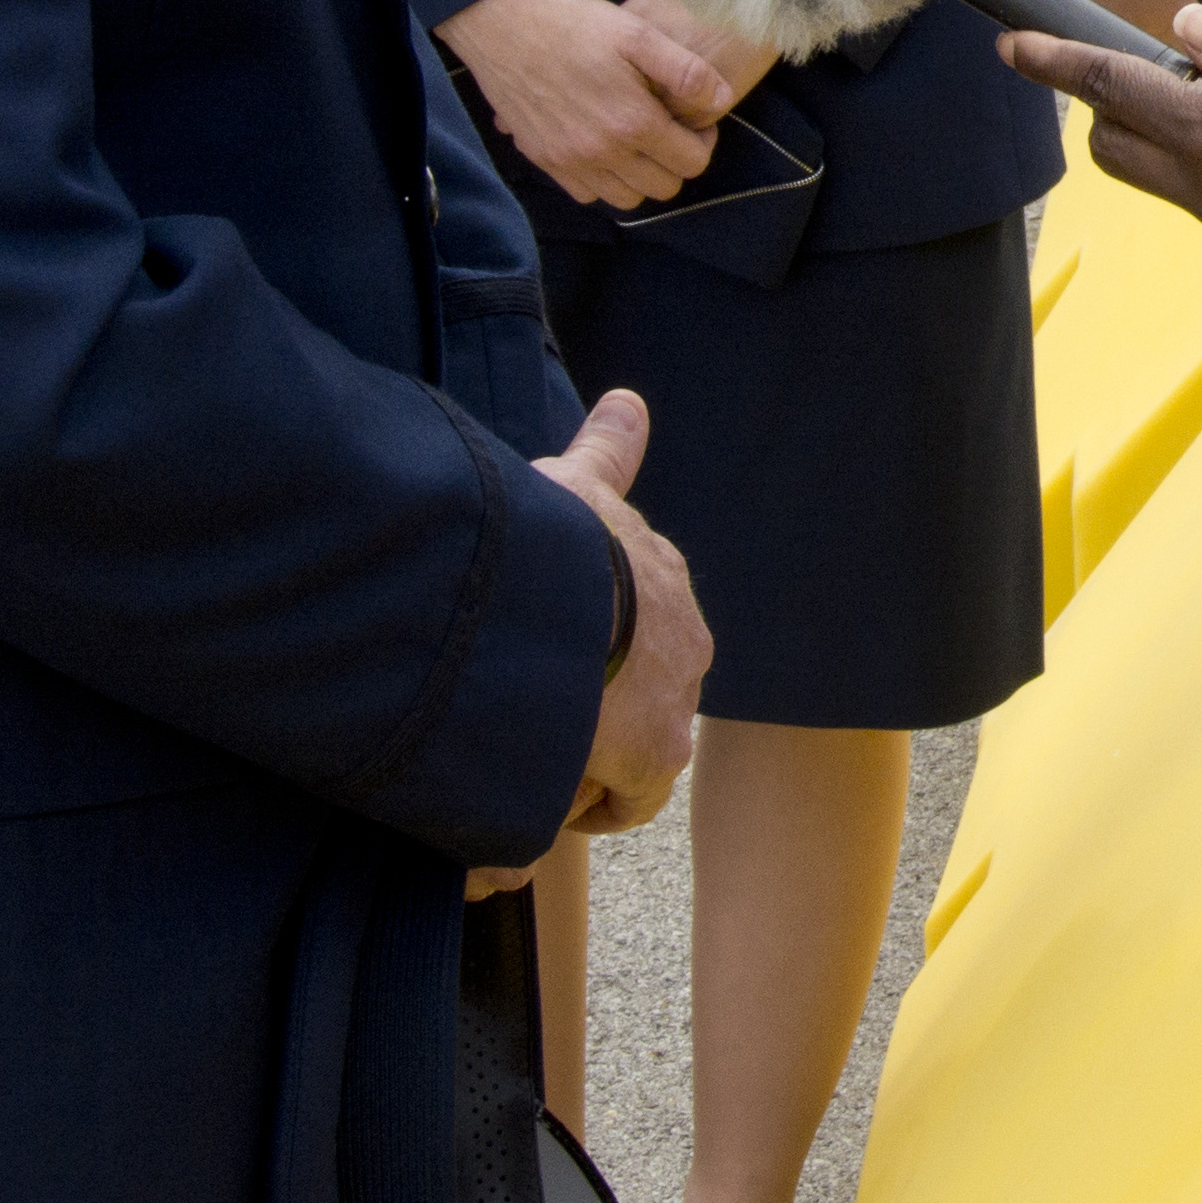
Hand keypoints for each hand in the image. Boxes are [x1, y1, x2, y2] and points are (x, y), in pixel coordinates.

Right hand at [438, 0, 766, 209]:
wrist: (500, 22)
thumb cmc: (572, 22)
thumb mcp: (638, 33)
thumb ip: (686, 72)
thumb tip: (722, 101)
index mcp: (632, 123)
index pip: (692, 162)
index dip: (703, 140)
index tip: (694, 117)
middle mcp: (601, 153)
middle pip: (663, 188)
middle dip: (677, 160)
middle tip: (670, 126)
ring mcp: (568, 162)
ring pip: (626, 199)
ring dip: (642, 176)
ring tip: (639, 138)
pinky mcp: (542, 160)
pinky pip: (586, 194)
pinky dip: (603, 180)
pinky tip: (604, 145)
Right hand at [516, 391, 706, 855]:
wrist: (551, 594)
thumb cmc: (547, 537)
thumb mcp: (573, 485)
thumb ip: (605, 451)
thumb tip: (630, 401)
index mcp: (658, 572)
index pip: (642, 612)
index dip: (599, 636)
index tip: (562, 653)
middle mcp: (683, 634)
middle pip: (639, 685)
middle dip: (593, 706)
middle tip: (524, 711)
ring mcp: (676, 698)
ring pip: (628, 743)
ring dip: (580, 756)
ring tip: (518, 757)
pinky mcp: (654, 756)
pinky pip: (622, 797)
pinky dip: (579, 801)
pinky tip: (534, 797)